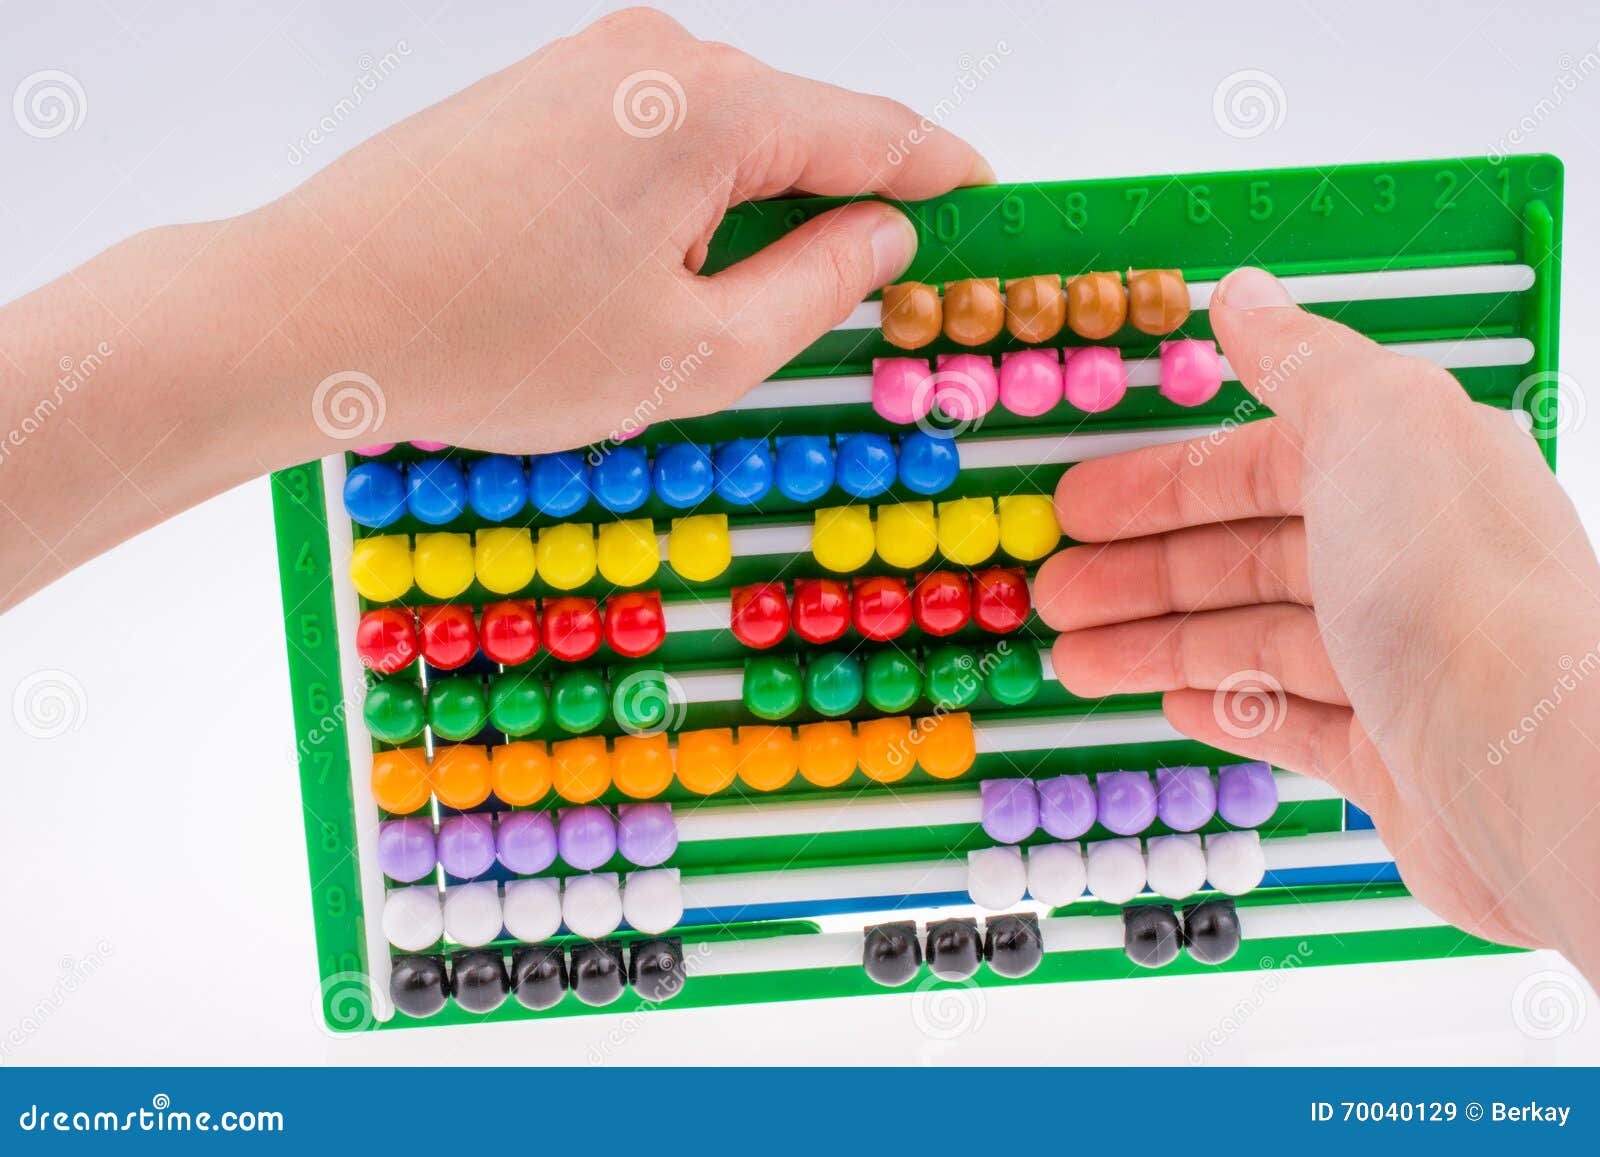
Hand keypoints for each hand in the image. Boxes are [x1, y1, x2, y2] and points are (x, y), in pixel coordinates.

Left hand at [263, 6, 989, 450]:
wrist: (315, 310)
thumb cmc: (492, 342)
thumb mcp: (693, 353)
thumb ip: (816, 287)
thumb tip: (881, 234)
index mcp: (710, 107)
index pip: (875, 131)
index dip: (944, 176)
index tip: (988, 206)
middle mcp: (656, 57)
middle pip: (800, 131)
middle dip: (841, 210)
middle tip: (870, 297)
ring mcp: (592, 65)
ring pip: (727, 142)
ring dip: (754, 220)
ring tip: (732, 319)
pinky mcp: (545, 92)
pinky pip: (660, 142)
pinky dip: (690, 206)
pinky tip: (663, 282)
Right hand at [1034, 267, 1599, 980]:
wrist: (1532, 762)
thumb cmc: (1459, 585)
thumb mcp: (1374, 420)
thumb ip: (1299, 357)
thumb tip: (1244, 295)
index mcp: (1406, 470)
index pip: (1260, 464)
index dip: (1160, 482)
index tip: (1082, 504)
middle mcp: (1409, 562)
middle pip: (1245, 554)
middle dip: (1138, 570)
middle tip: (1057, 589)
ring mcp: (1399, 663)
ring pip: (1251, 640)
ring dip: (1155, 643)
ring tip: (1076, 658)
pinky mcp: (1392, 755)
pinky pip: (1291, 720)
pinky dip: (1226, 707)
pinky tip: (1174, 702)